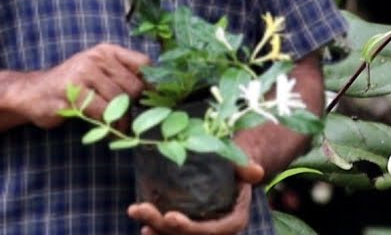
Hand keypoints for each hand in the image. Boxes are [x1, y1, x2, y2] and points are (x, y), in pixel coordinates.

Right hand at [11, 43, 149, 128]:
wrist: (33, 93)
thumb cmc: (73, 86)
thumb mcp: (99, 73)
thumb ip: (123, 77)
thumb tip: (158, 93)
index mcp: (108, 51)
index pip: (144, 64)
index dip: (154, 85)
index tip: (155, 101)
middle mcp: (97, 58)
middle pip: (135, 86)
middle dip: (135, 106)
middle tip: (128, 116)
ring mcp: (84, 73)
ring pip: (120, 101)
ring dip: (123, 119)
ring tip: (118, 126)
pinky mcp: (73, 93)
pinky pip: (102, 111)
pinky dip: (109, 124)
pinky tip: (107, 128)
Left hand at [127, 161, 264, 234]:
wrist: (236, 167)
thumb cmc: (240, 164)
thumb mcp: (244, 163)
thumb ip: (248, 168)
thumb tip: (255, 171)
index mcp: (234, 220)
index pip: (211, 231)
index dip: (189, 228)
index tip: (169, 217)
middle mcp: (217, 230)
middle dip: (162, 227)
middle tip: (141, 209)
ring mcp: (202, 229)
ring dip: (154, 228)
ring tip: (135, 211)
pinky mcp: (191, 224)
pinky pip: (172, 232)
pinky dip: (157, 228)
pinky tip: (141, 219)